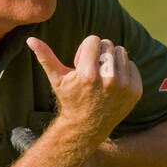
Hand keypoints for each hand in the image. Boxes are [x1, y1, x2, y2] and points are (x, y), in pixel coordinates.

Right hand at [27, 35, 141, 143]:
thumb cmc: (70, 99)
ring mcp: (124, 86)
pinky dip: (124, 70)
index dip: (87, 48)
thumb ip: (46, 57)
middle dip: (99, 53)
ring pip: (121, 52)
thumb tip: (30, 39)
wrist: (87, 127)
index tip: (83, 61)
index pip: (94, 40)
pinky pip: (132, 65)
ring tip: (103, 73)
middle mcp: (108, 79)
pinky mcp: (135, 91)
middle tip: (93, 68)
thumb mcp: (57, 79)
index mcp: (88, 74)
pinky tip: (114, 82)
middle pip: (108, 44)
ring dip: (112, 59)